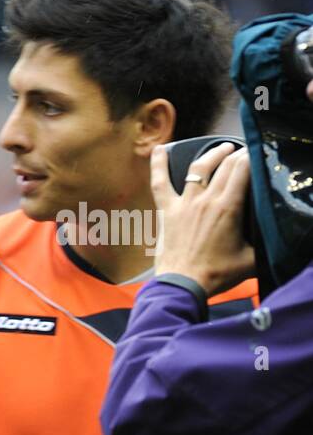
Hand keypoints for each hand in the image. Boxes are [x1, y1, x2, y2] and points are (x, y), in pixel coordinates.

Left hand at [150, 141, 254, 296]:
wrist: (182, 286)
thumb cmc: (216, 275)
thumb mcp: (253, 258)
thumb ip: (265, 242)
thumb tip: (277, 234)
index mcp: (228, 208)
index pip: (243, 169)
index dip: (252, 157)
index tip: (258, 155)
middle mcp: (205, 201)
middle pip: (224, 165)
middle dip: (238, 153)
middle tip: (245, 152)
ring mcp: (184, 204)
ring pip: (198, 167)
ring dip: (212, 154)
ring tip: (222, 148)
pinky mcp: (167, 211)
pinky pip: (159, 183)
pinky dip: (158, 165)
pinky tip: (159, 149)